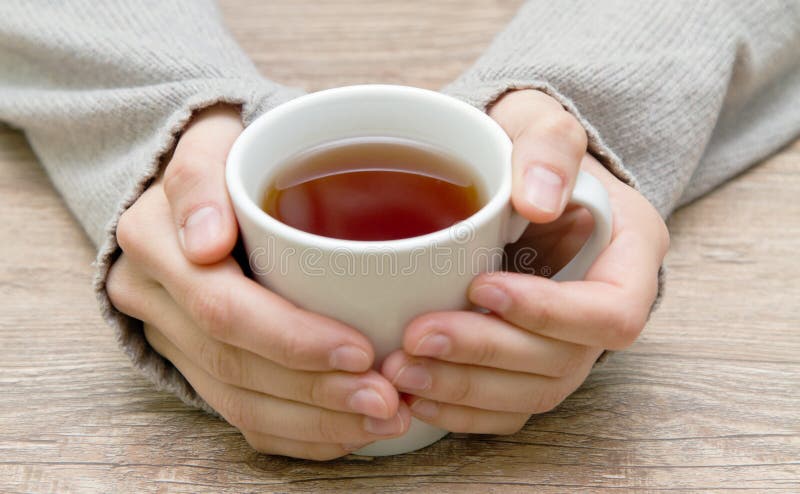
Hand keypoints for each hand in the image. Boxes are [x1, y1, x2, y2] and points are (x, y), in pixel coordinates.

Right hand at [106, 105, 408, 459]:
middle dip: (316, 391)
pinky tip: (347, 434)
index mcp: (154, 241)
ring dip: (316, 422)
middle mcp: (153, 298)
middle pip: (235, 364)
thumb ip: (201, 175)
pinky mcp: (193, 363)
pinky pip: (239, 416)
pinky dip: (298, 434)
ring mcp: (170, 337)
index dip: (292, 339)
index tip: (361, 351)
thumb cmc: (231, 155)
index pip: (224, 307)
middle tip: (386, 400)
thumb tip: (204, 242)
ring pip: (238, 401)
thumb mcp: (216, 137)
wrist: (205, 183)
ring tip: (383, 420)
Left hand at [380, 90, 668, 434]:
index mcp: (628, 257)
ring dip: (465, 389)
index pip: (612, 312)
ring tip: (402, 370)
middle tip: (418, 338)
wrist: (509, 177)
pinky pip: (507, 406)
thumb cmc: (527, 148)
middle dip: (487, 355)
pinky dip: (462, 407)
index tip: (482, 286)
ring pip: (531, 392)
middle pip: (561, 360)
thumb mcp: (541, 123)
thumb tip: (539, 202)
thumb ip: (548, 149)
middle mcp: (603, 310)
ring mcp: (569, 344)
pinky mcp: (532, 364)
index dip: (549, 312)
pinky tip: (415, 394)